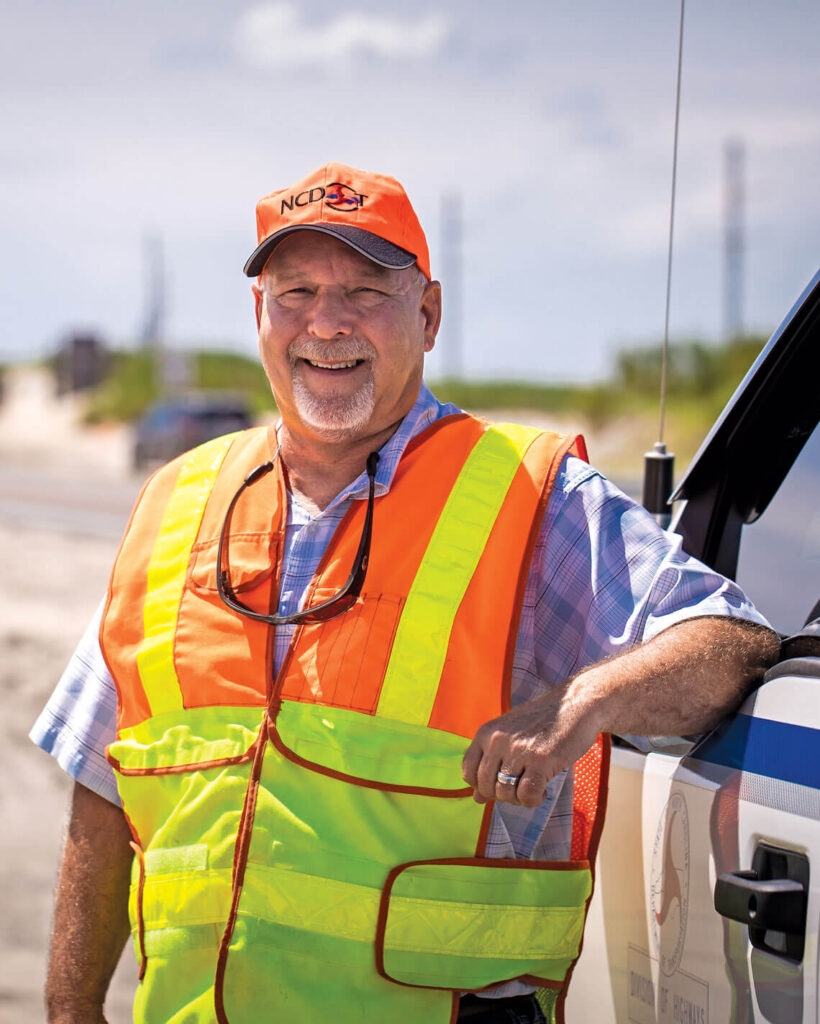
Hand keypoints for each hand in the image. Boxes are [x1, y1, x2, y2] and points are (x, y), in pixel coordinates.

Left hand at [461, 683, 599, 807]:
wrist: (575, 704)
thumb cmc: (542, 723)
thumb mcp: (509, 737)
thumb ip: (491, 764)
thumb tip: (477, 799)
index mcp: (486, 732)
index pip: (468, 772)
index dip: (482, 786)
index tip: (500, 784)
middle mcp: (497, 740)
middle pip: (486, 787)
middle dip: (503, 795)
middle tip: (521, 787)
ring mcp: (518, 750)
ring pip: (505, 794)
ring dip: (519, 798)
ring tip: (534, 786)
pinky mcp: (541, 760)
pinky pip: (527, 795)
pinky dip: (534, 800)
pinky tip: (544, 790)